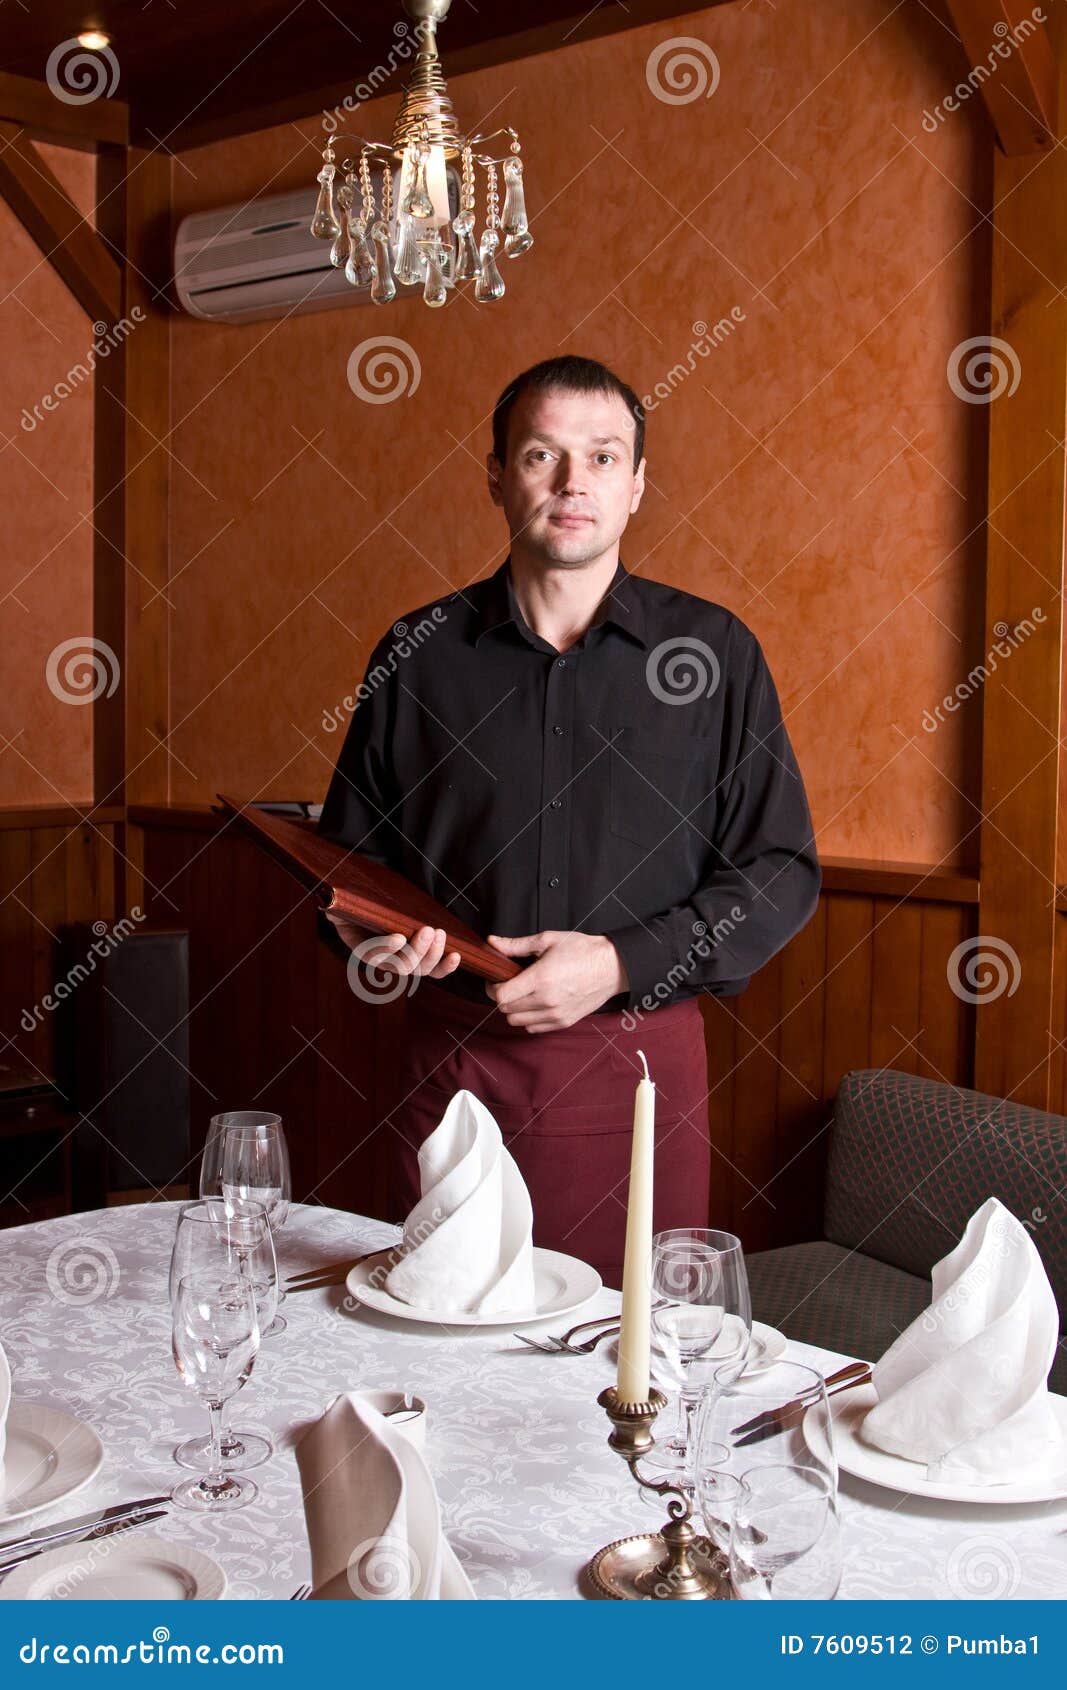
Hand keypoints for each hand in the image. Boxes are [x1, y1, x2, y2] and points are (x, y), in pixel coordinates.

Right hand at [323, 913, 461, 980]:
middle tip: (427, 930)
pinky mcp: (423, 958)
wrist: (377, 904)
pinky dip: (446, 966)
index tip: (398, 937)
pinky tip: (456, 956)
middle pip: (402, 966)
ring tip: (439, 934)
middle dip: (416, 950)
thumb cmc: (361, 901)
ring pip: (421, 969)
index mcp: (364, 948)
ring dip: (433, 954)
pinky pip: (435, 970)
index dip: (385, 949)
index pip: (373, 956)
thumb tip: (331, 904)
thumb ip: (338, 905)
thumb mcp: (346, 902)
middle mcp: (386, 960)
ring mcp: (407, 961)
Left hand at [484, 930, 628, 1031]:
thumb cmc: (582, 950)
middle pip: (506, 1010)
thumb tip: (492, 943)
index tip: (495, 980)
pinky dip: (528, 1019)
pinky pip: (534, 1028)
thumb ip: (516, 945)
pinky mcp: (564, 1022)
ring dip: (514, 1009)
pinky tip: (535, 1003)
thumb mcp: (548, 940)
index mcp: (541, 979)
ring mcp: (556, 1014)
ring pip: (517, 1022)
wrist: (612, 967)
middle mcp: (547, 1000)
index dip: (492, 988)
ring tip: (523, 994)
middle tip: (508, 984)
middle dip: (502, 997)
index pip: (501, 996)